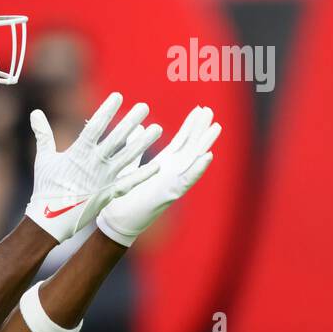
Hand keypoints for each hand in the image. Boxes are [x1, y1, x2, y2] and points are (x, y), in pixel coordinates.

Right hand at [24, 92, 161, 243]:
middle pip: (117, 138)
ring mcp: (104, 179)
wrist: (51, 219)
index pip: (95, 126)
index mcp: (78, 152)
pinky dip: (144, 174)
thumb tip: (35, 112)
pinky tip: (158, 165)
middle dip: (131, 121)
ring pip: (128, 157)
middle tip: (144, 107)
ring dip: (143, 143)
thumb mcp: (44, 158)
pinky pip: (130, 182)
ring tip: (158, 129)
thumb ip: (43, 134)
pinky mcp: (110, 193)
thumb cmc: (46, 186)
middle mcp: (94, 163)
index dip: (107, 110)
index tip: (118, 96)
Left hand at [96, 105, 220, 246]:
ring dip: (205, 144)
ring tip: (216, 128)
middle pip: (190, 146)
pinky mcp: (169, 195)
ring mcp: (172, 183)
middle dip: (200, 129)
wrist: (116, 222)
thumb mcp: (129, 165)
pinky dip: (197, 168)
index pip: (181, 141)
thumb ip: (135, 146)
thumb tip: (139, 126)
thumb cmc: (122, 197)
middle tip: (210, 110)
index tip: (199, 109)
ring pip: (193, 160)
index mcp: (163, 164)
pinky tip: (207, 156)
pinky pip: (186, 180)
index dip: (190, 125)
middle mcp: (171, 172)